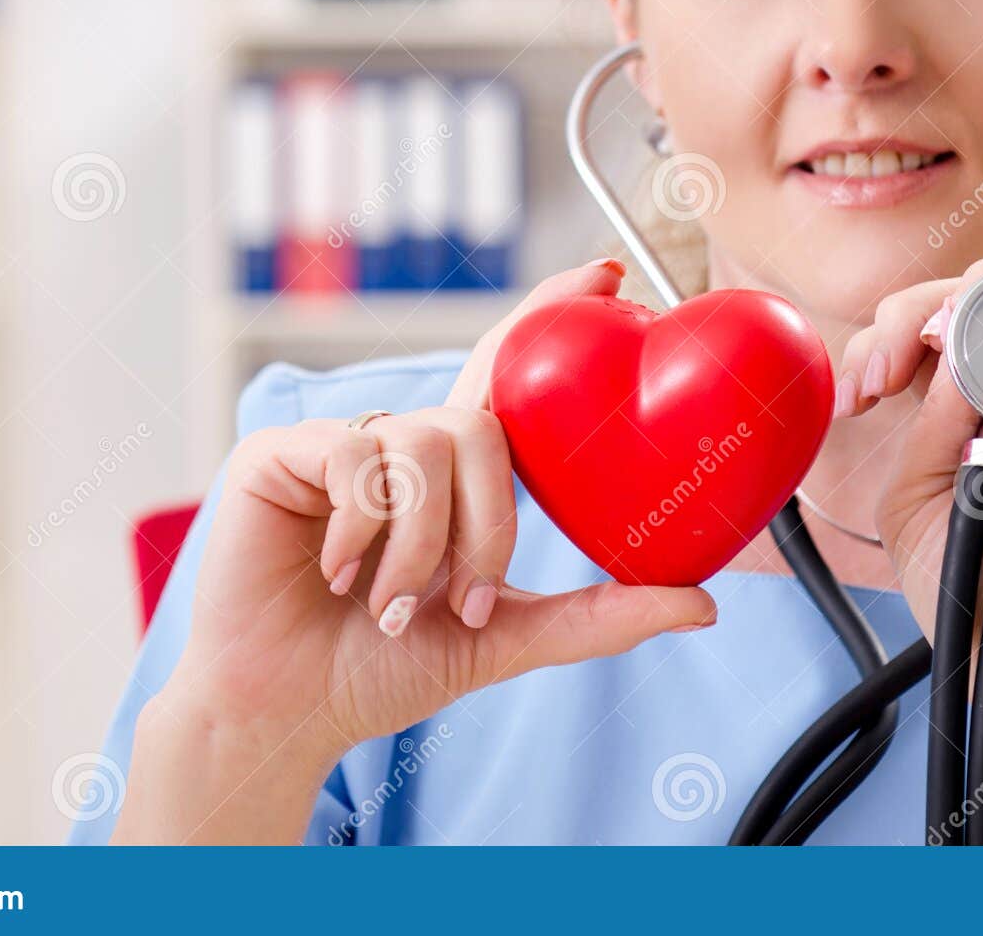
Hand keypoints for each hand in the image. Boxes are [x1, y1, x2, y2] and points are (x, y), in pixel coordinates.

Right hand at [171, 259, 717, 765]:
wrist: (287, 711)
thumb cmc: (383, 670)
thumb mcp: (504, 638)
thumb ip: (596, 616)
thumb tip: (704, 607)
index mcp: (449, 476)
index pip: (504, 377)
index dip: (549, 315)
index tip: (609, 272)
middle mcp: (398, 445)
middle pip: (481, 425)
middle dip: (486, 524)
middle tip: (464, 599)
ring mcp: (337, 444)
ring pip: (425, 445)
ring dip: (422, 543)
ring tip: (394, 604)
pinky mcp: (278, 453)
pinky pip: (354, 458)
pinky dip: (360, 530)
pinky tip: (337, 574)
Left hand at [838, 258, 982, 842]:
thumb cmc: (973, 586)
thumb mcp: (915, 494)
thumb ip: (928, 420)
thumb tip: (952, 344)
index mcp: (964, 411)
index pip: (927, 329)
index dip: (883, 340)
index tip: (857, 399)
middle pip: (970, 295)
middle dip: (907, 315)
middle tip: (879, 381)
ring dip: (967, 299)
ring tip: (927, 347)